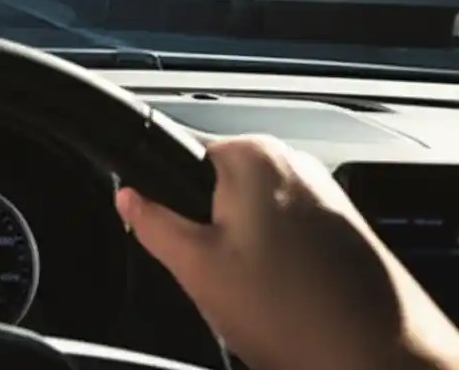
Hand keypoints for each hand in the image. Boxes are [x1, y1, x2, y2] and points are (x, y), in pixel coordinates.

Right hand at [116, 135, 458, 369]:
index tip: (176, 240)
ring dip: (243, 253)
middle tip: (217, 276)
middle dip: (209, 233)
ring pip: (250, 218)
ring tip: (256, 294)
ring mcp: (324, 194)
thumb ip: (152, 223)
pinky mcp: (342, 227)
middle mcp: (292, 162)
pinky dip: (275, 265)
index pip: (177, 157)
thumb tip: (128, 198)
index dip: (167, 204)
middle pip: (216, 190)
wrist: (375, 357)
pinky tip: (282, 299)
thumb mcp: (196, 267)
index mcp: (252, 155)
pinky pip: (285, 236)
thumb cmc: (292, 310)